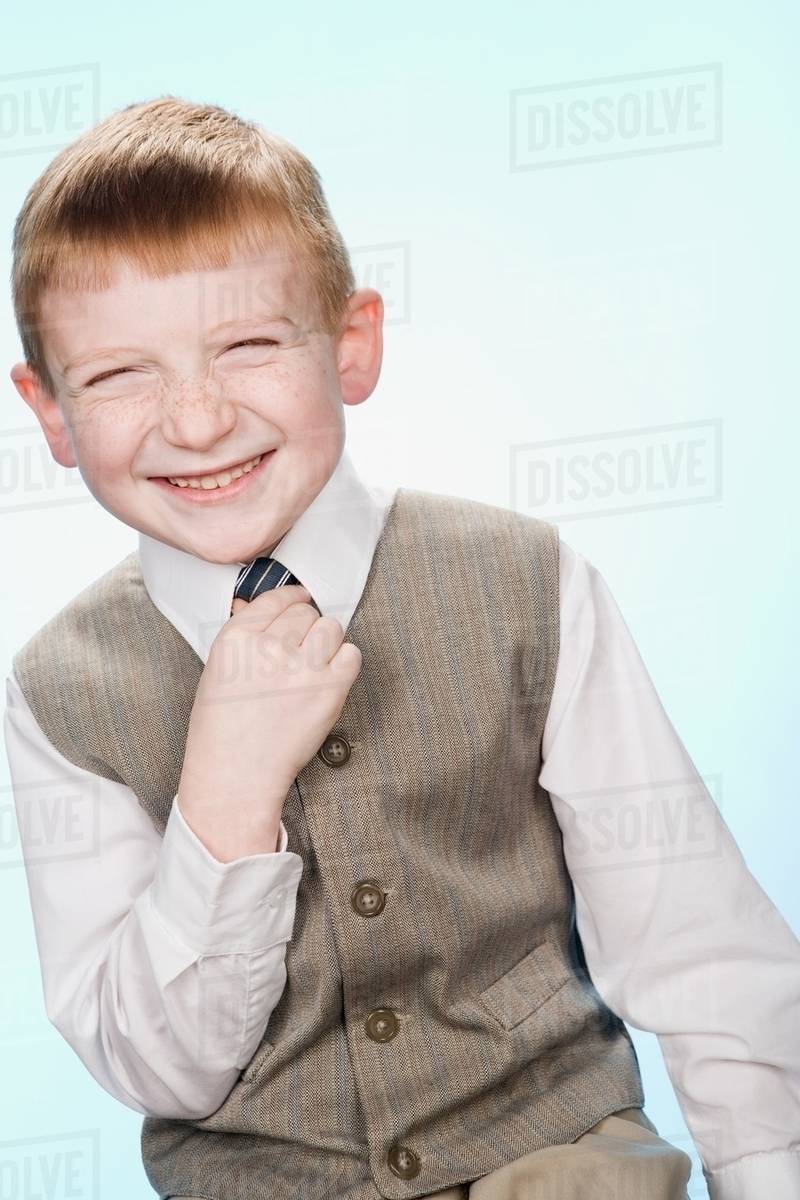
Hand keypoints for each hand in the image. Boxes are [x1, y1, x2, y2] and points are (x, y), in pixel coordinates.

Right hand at [177, 584, 361, 859]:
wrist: (235, 776)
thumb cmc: (221, 731)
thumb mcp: (216, 672)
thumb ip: (239, 635)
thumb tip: (251, 604)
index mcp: (236, 639)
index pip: (275, 599)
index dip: (292, 600)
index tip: (300, 602)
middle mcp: (269, 648)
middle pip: (306, 613)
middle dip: (306, 627)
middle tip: (301, 650)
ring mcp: (302, 668)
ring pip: (332, 627)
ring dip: (327, 642)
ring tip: (316, 664)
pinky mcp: (329, 690)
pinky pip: (352, 655)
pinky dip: (345, 662)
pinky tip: (331, 677)